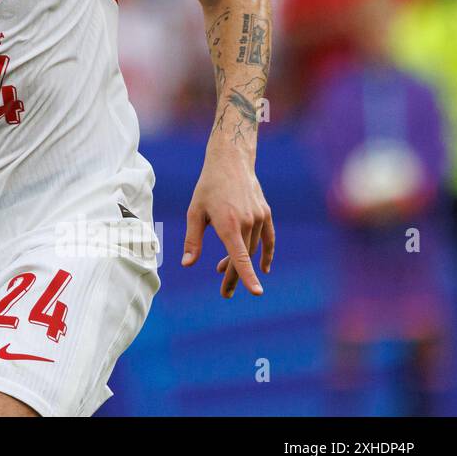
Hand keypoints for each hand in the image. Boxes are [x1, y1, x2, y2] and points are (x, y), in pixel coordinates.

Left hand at [181, 153, 273, 296]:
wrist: (231, 162)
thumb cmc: (208, 187)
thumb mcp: (194, 212)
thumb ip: (192, 240)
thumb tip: (187, 264)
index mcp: (229, 224)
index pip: (240, 256)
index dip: (247, 275)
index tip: (257, 292)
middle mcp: (248, 223)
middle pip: (244, 258)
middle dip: (234, 277)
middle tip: (225, 293)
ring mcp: (260, 218)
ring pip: (253, 248)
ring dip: (239, 262)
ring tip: (222, 270)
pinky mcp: (266, 214)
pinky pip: (269, 239)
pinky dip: (266, 254)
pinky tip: (263, 267)